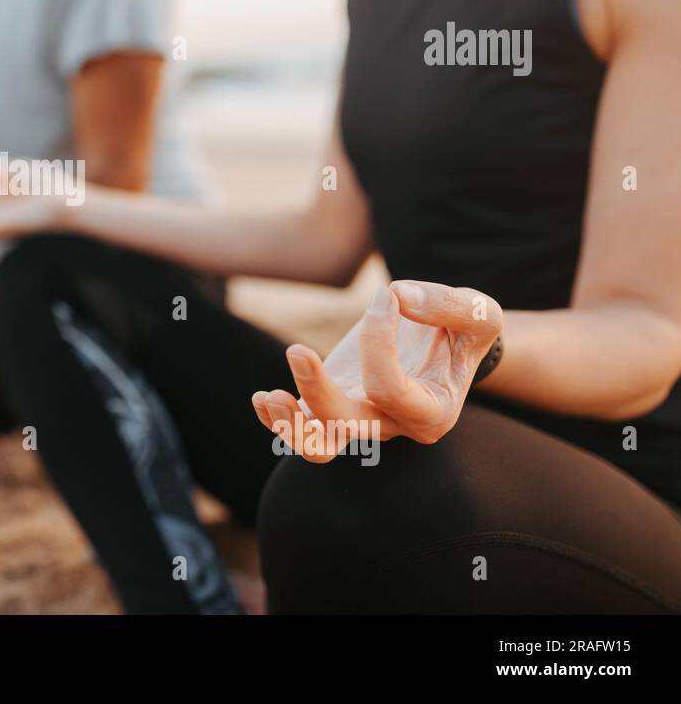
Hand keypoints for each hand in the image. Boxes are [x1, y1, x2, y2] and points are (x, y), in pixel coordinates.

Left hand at [251, 280, 502, 461]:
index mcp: (432, 411)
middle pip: (346, 427)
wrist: (446, 339)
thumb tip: (398, 296)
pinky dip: (278, 419)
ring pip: (318, 446)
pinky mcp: (334, 407)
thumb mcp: (477, 313)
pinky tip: (262, 399)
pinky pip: (302, 430)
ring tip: (267, 396)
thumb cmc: (463, 329)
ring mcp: (360, 420)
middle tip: (297, 350)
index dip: (378, 341)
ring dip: (289, 425)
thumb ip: (447, 304)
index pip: (389, 388)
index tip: (386, 294)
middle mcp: (393, 425)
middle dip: (316, 393)